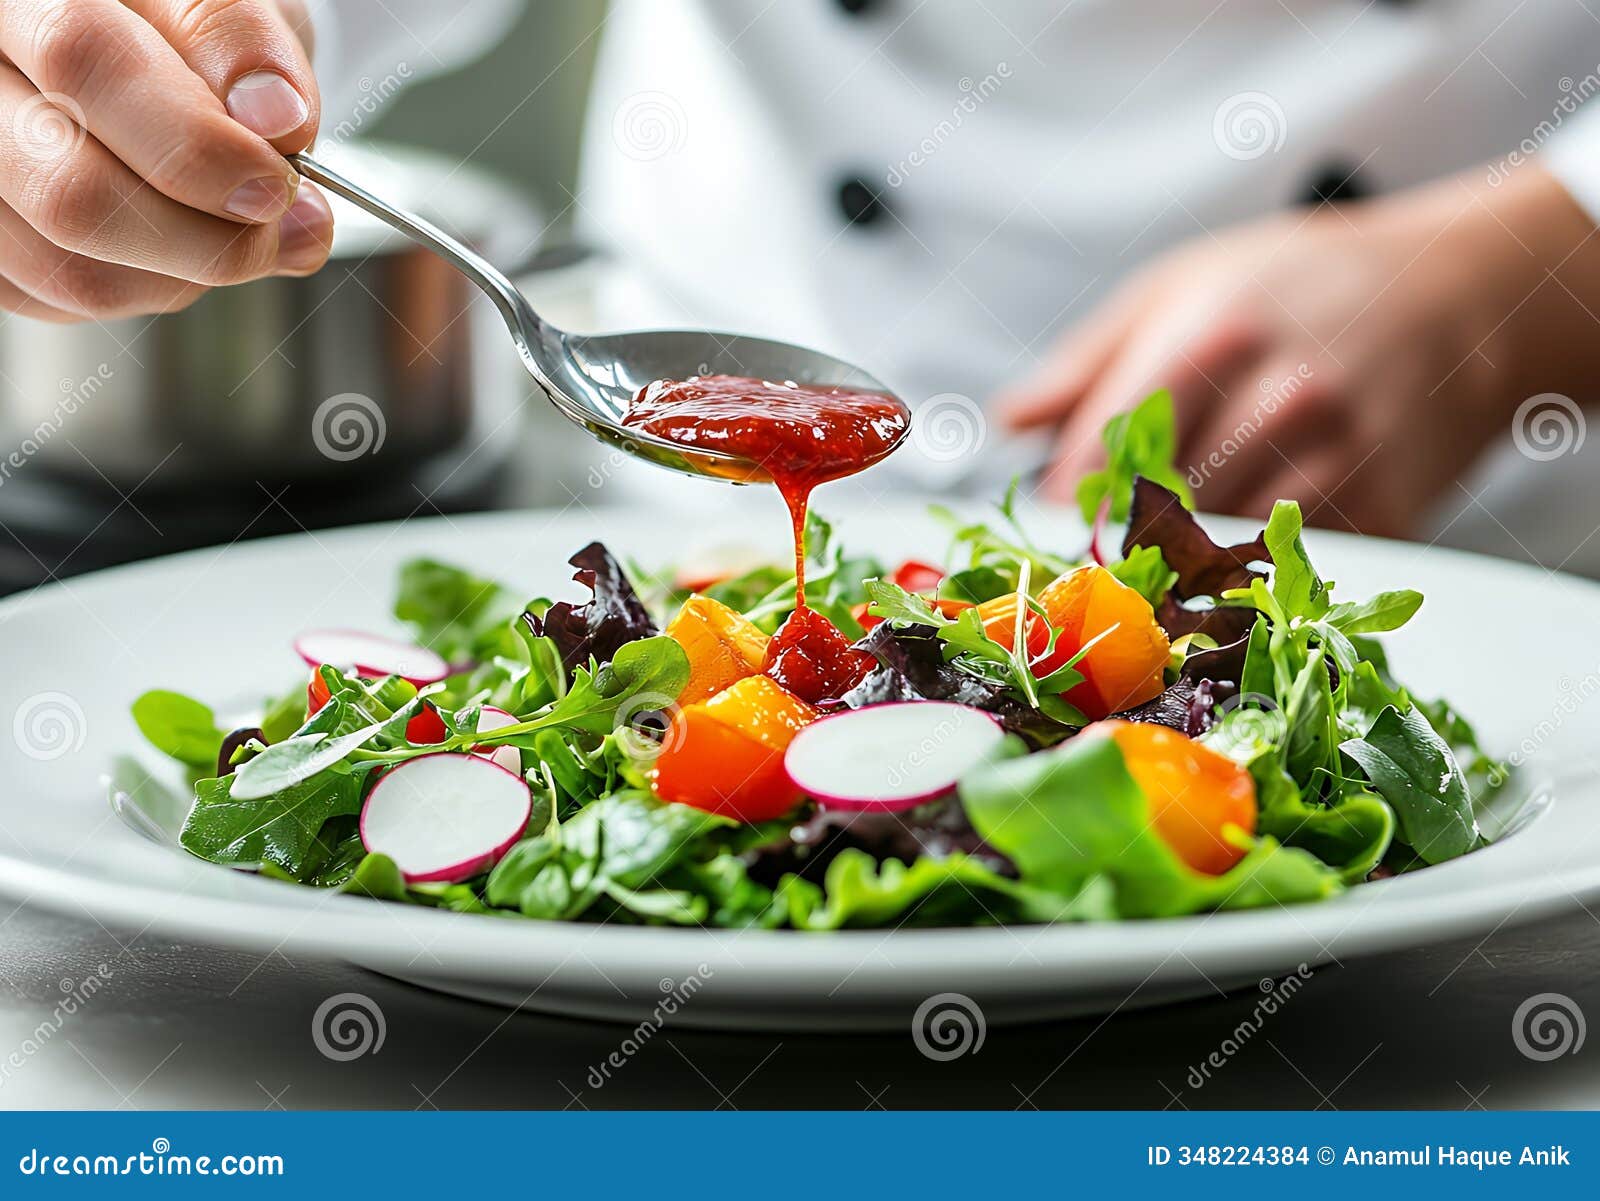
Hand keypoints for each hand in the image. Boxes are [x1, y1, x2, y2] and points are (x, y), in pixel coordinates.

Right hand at [0, 0, 328, 322]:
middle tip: (282, 217)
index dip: (195, 142)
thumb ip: (237, 38)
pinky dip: (154, 286)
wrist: (137, 36)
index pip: (83, 62)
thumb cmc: (171, 13)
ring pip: (73, 270)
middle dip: (209, 237)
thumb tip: (277, 118)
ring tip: (247, 227)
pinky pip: (70, 302)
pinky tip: (185, 239)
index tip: (277, 183)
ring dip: (190, 272)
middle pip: (70, 193)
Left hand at [997, 165, 1599, 536]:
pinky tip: (1260, 527)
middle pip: (1156, 516)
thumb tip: (1009, 421)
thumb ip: (1086, 361)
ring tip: (1189, 532)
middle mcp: (1280, 400)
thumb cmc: (1301, 284)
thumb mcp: (1180, 287)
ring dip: (1191, 558)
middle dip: (1125, 535)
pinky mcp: (1387, 511)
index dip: (1065, 505)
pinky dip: (1261, 563)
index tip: (1057, 522)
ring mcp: (1341, 459)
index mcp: (1213, 338)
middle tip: (1115, 540)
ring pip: (1220, 553)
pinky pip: (1290, 569)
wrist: (1463, 293)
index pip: (1101, 458)